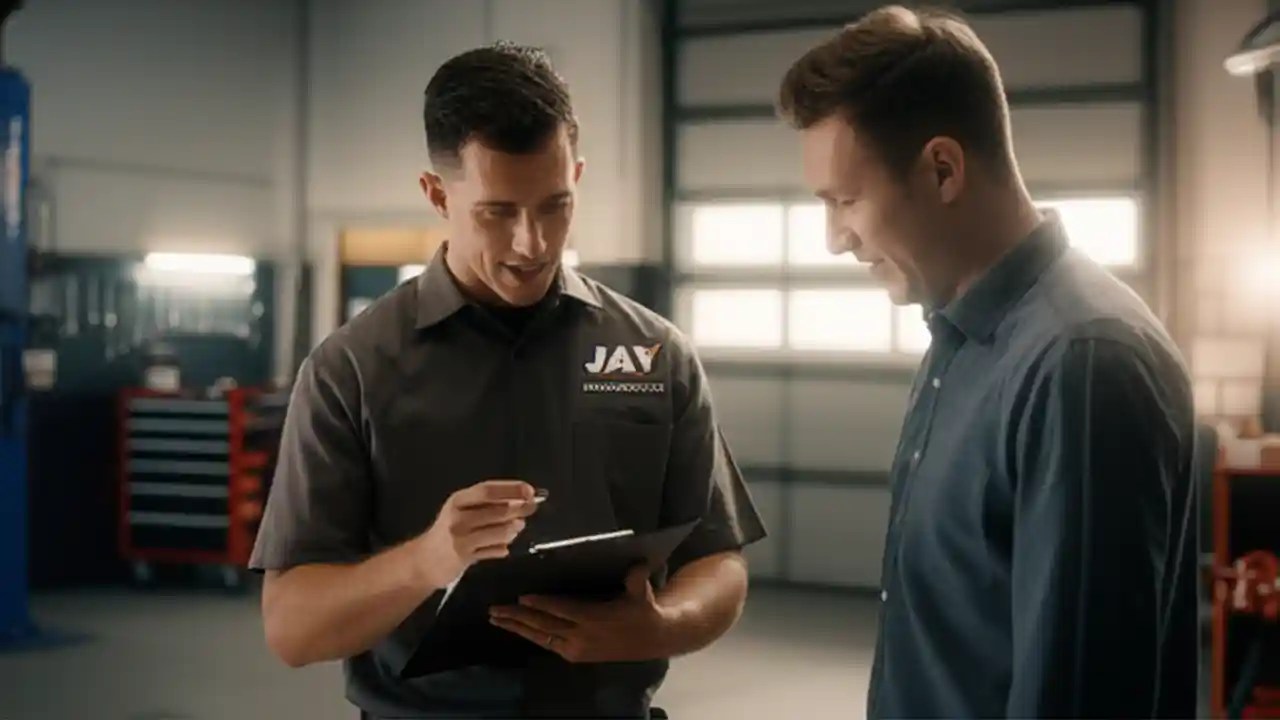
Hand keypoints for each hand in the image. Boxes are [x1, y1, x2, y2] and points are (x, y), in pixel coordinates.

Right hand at [416, 480, 539, 589]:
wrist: (424, 560)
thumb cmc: (448, 531)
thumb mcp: (463, 511)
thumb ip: (488, 504)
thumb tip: (523, 498)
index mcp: (458, 500)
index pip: (488, 490)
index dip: (511, 489)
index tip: (529, 490)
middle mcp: (458, 517)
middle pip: (496, 511)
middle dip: (519, 508)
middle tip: (531, 507)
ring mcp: (460, 538)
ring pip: (498, 532)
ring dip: (513, 529)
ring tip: (517, 528)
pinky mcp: (464, 557)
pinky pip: (493, 551)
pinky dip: (502, 548)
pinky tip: (503, 548)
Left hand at [489, 565, 675, 663]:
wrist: (651, 639)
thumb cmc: (643, 609)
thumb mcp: (642, 593)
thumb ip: (637, 578)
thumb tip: (637, 562)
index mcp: (595, 618)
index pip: (562, 610)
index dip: (541, 604)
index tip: (522, 597)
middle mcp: (581, 636)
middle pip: (544, 625)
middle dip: (517, 617)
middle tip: (495, 609)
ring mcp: (576, 648)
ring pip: (541, 637)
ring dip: (517, 628)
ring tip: (495, 619)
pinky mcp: (574, 655)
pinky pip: (547, 644)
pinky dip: (530, 636)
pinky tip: (516, 628)